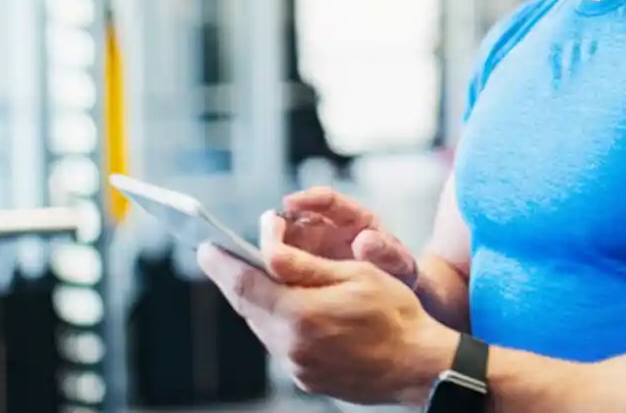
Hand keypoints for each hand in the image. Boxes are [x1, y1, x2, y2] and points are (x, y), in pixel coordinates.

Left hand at [197, 236, 456, 405]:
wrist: (419, 366)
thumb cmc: (394, 315)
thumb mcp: (354, 274)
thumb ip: (304, 264)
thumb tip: (268, 248)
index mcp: (300, 314)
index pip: (245, 285)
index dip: (222, 264)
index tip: (206, 247)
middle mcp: (291, 346)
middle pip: (248, 307)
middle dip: (237, 279)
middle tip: (224, 256)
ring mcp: (297, 366)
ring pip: (263, 326)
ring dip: (260, 301)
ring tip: (260, 277)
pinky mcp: (306, 378)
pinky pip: (281, 343)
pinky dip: (280, 321)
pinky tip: (291, 307)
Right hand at [266, 186, 418, 288]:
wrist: (398, 303)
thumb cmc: (398, 277)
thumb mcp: (399, 264)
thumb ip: (386, 252)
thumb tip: (366, 242)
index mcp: (355, 221)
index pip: (329, 201)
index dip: (310, 199)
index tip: (290, 203)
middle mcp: (329, 230)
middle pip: (298, 219)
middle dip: (280, 223)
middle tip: (265, 229)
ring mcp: (313, 249)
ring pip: (285, 242)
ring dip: (273, 247)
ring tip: (260, 254)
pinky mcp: (303, 270)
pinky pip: (284, 266)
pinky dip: (275, 270)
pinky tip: (265, 279)